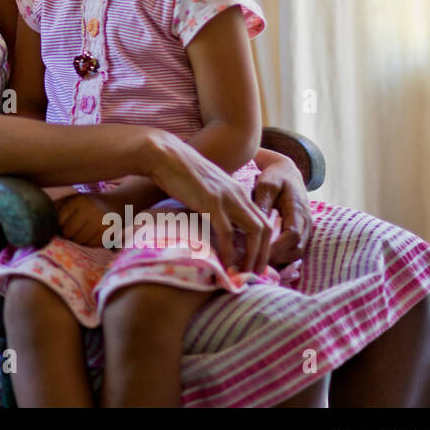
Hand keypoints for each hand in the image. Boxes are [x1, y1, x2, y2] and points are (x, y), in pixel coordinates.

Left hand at [56, 194, 117, 247]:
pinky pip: (92, 245)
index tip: (63, 224)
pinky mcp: (109, 232)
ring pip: (79, 241)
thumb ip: (56, 207)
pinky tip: (93, 235)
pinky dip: (90, 243)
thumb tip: (40, 220)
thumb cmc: (88, 204)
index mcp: (77, 200)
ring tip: (83, 232)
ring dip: (78, 240)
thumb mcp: (72, 200)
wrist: (118, 204)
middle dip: (68, 234)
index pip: (58, 220)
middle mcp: (90, 209)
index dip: (58, 225)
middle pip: (68, 233)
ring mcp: (101, 221)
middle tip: (74, 230)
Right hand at [138, 130, 272, 273]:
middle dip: (264, 254)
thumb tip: (213, 224)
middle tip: (255, 274)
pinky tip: (226, 263)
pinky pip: (227, 231)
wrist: (164, 154)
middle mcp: (238, 194)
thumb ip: (215, 204)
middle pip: (265, 228)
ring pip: (254, 231)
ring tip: (244, 274)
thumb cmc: (179, 172)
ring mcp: (226, 197)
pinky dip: (229, 250)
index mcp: (238, 191)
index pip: (262, 221)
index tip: (255, 262)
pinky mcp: (211, 201)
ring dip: (252, 256)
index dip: (263, 244)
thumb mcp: (205, 189)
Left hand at [251, 150, 311, 266]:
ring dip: (282, 261)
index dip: (277, 247)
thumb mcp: (265, 186)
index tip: (259, 251)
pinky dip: (284, 258)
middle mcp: (306, 222)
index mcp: (297, 209)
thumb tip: (256, 226)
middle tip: (256, 261)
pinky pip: (296, 250)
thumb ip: (262, 204)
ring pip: (298, 252)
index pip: (293, 235)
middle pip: (298, 248)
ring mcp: (306, 228)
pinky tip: (267, 260)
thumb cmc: (275, 178)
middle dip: (279, 258)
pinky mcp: (302, 232)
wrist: (288, 174)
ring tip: (260, 263)